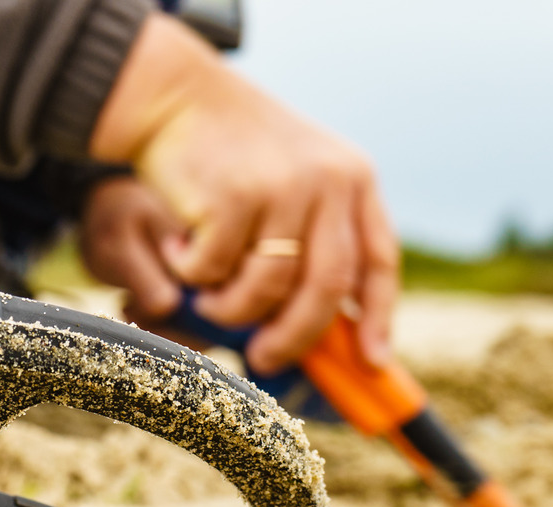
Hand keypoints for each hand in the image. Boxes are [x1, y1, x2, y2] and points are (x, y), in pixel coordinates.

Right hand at [88, 14, 398, 374]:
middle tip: (264, 360)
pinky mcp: (233, 198)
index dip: (378, 317)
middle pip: (326, 287)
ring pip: (265, 289)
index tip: (370, 362)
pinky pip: (213, 272)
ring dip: (228, 307)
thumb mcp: (291, 180)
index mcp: (353, 178)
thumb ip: (313, 236)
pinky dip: (191, 273)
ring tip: (205, 293)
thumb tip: (321, 328)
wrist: (174, 98)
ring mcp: (282, 188)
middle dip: (294, 337)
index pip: (378, 260)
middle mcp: (328, 181)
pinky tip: (180, 245)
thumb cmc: (229, 153)